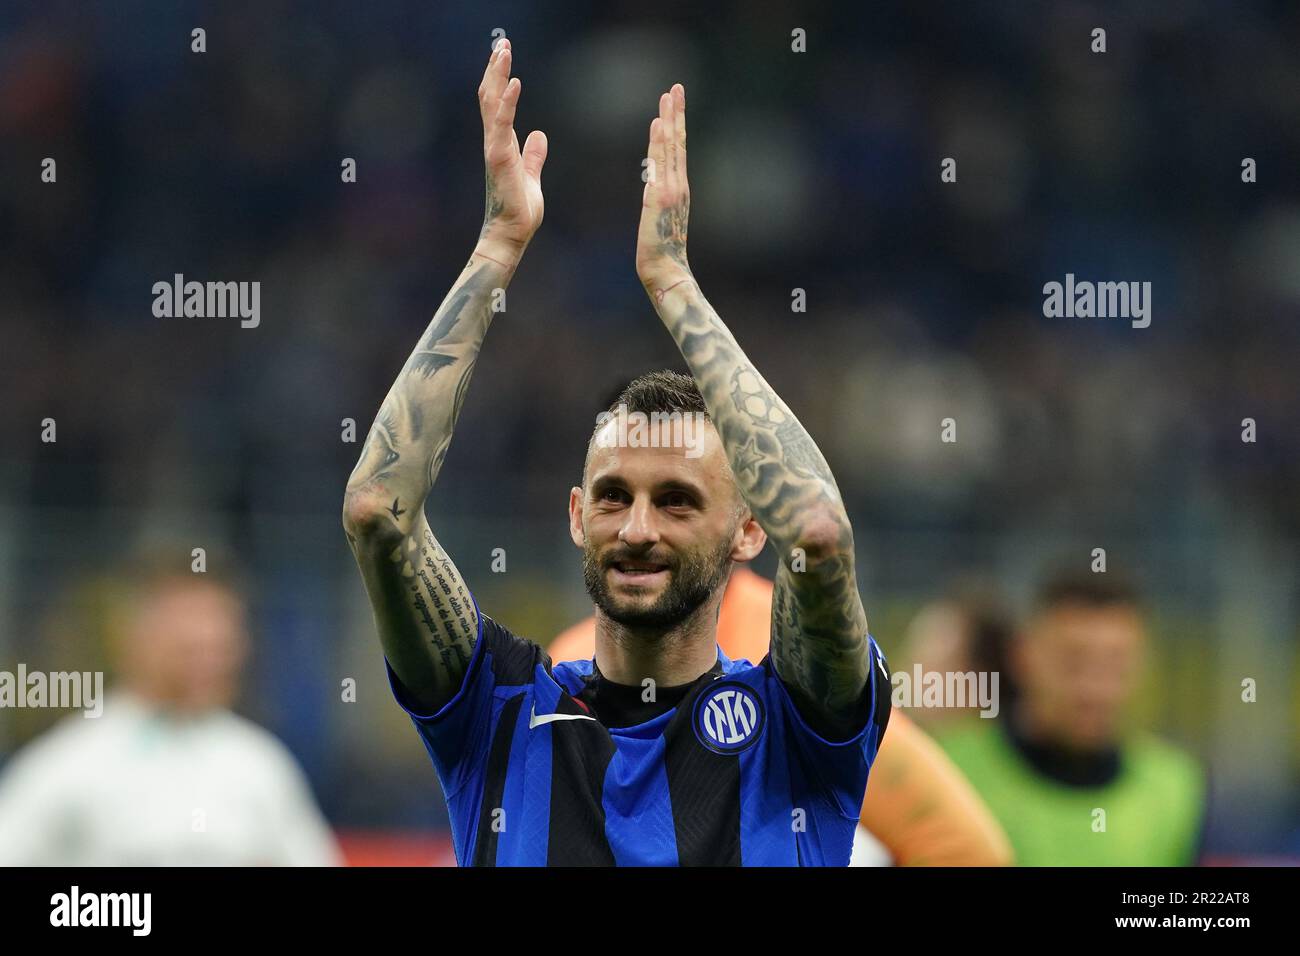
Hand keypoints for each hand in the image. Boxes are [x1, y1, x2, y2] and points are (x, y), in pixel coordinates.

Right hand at [476, 39, 546, 262]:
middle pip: (490, 97)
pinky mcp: (499, 158)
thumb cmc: (519, 210)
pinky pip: (502, 124)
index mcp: (501, 144)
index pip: (497, 104)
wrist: (512, 233)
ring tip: (503, 50)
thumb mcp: (531, 176)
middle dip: (495, 69)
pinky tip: (513, 82)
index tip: (503, 55)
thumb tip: (539, 135)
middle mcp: (494, 142)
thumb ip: (533, 155)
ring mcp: (494, 148)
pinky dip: (507, 102)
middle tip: (503, 43)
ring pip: (492, 104)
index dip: (499, 79)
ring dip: (497, 76)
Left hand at [636, 83, 692, 296]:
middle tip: (676, 87)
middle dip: (678, 113)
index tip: (675, 103)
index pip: (678, 152)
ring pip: (672, 148)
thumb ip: (657, 202)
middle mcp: (679, 186)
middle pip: (679, 142)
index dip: (677, 126)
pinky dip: (661, 142)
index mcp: (679, 191)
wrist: (666, 273)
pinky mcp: (661, 198)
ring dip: (670, 119)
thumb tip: (652, 189)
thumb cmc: (661, 254)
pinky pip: (661, 164)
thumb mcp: (658, 222)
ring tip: (669, 95)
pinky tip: (659, 123)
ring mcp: (672, 190)